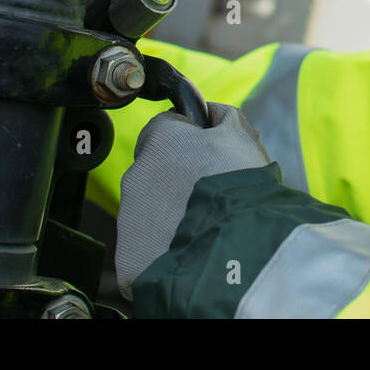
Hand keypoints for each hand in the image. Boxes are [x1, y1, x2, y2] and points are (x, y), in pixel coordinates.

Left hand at [115, 102, 269, 300]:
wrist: (236, 248)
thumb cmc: (242, 188)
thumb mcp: (242, 136)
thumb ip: (221, 116)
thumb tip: (211, 112)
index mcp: (159, 140)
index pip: (164, 130)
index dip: (187, 142)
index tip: (205, 157)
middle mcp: (135, 174)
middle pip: (153, 173)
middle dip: (176, 181)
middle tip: (209, 197)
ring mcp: (128, 218)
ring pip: (148, 212)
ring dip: (170, 216)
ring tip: (204, 229)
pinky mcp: (128, 257)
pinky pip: (145, 249)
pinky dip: (162, 251)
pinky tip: (190, 253)